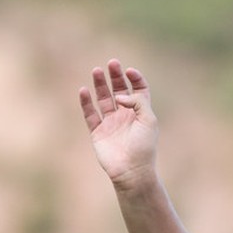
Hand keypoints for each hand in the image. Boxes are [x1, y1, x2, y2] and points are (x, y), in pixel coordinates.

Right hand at [79, 59, 158, 186]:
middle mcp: (125, 115)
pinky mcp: (98, 132)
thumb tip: (120, 95)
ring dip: (100, 85)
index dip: (134, 79)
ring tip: (97, 70)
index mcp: (141, 112)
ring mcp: (111, 123)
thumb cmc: (144, 146)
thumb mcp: (148, 119)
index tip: (129, 71)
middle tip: (112, 63)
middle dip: (115, 76)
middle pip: (119, 90)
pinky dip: (86, 102)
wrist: (131, 170)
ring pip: (103, 99)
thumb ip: (137, 102)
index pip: (138, 90)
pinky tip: (84, 90)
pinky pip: (90, 114)